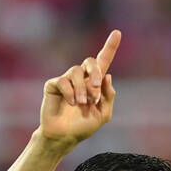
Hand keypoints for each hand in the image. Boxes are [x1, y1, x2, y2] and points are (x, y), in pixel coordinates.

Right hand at [38, 30, 120, 145]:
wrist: (64, 137)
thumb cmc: (83, 127)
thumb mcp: (103, 114)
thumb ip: (108, 96)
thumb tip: (108, 76)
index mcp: (95, 83)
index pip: (103, 62)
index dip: (110, 47)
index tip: (118, 33)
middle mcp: (81, 78)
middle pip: (90, 61)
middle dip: (96, 72)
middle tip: (97, 87)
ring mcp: (67, 80)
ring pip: (77, 72)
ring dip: (83, 88)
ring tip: (82, 103)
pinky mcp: (53, 85)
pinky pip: (63, 81)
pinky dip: (70, 93)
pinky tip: (71, 103)